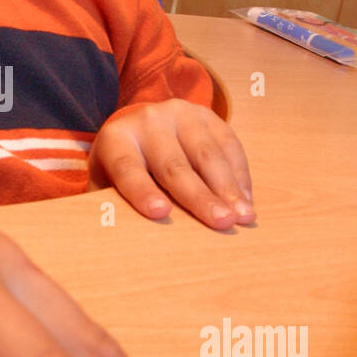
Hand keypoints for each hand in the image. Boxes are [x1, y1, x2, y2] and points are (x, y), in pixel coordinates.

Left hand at [87, 98, 255, 229]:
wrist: (142, 128)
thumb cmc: (126, 170)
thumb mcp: (110, 183)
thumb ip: (116, 206)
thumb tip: (129, 242)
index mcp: (116, 140)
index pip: (128, 169)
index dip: (142, 192)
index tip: (160, 213)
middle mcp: (147, 121)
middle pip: (173, 165)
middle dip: (199, 196)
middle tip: (221, 223)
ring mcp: (179, 114)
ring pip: (206, 154)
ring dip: (227, 188)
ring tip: (242, 216)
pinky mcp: (207, 115)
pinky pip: (228, 144)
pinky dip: (239, 174)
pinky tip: (246, 200)